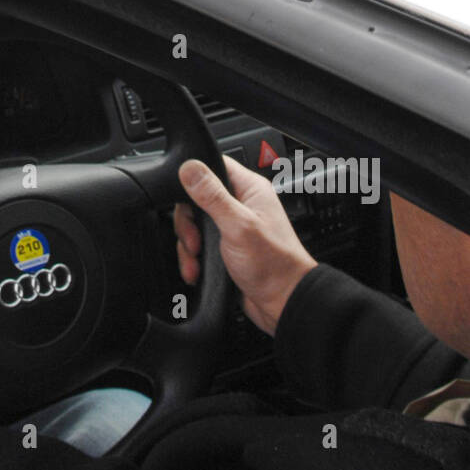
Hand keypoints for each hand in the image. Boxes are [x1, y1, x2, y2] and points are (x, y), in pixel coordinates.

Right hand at [174, 155, 316, 335]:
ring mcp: (232, 227)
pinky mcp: (225, 248)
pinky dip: (194, 258)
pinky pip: (199, 245)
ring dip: (189, 245)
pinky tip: (197, 269)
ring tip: (196, 259)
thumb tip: (190, 168)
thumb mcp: (238, 226)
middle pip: (196, 198)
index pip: (213, 166)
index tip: (187, 200)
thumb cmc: (275, 265)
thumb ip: (212, 196)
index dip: (194, 179)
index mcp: (249, 189)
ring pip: (195, 224)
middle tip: (194, 239)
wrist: (283, 303)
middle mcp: (240, 205)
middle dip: (188, 223)